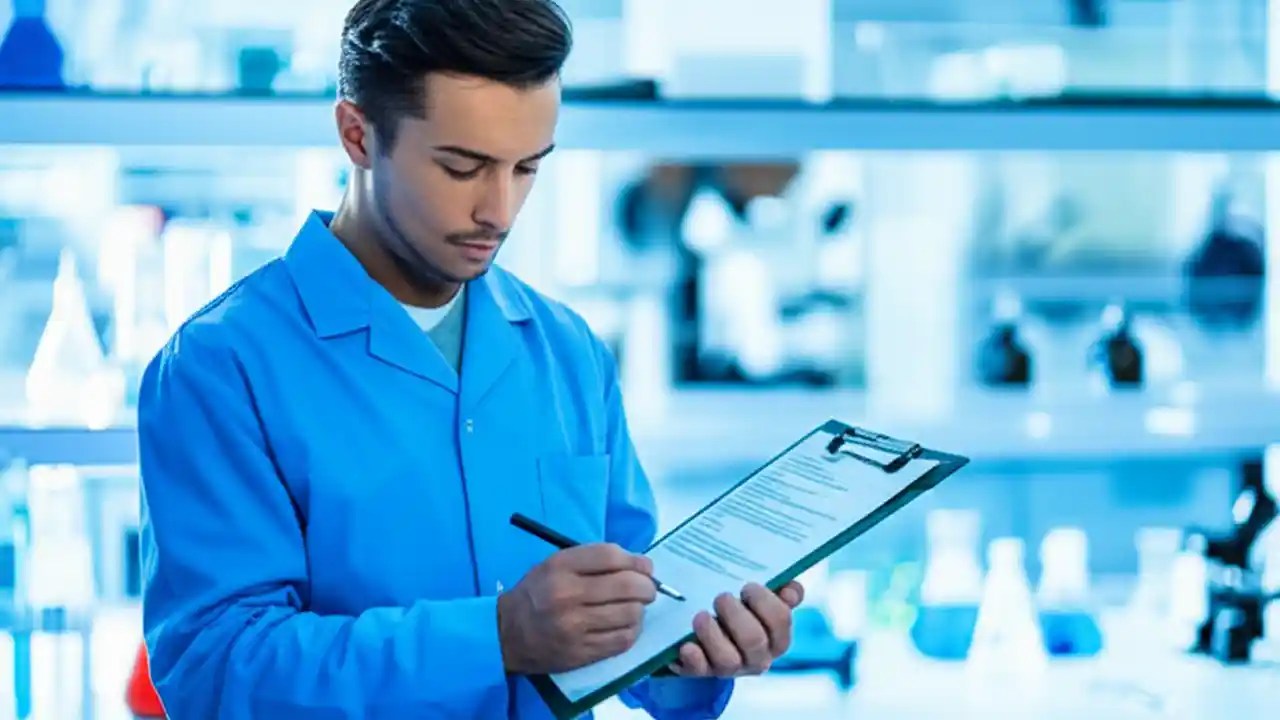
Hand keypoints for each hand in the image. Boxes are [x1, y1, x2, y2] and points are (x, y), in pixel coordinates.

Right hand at [498, 543, 656, 673]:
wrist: (507, 634)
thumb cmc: (536, 593)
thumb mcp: (555, 564)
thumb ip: (594, 560)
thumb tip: (641, 565)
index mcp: (560, 567)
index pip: (610, 556)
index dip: (635, 560)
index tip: (645, 567)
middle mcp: (567, 595)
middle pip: (627, 585)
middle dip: (647, 586)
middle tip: (648, 590)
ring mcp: (575, 627)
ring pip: (630, 614)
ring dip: (640, 609)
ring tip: (634, 607)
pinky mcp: (582, 653)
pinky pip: (623, 639)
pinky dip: (633, 630)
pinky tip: (626, 625)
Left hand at [668, 581, 804, 677]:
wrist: (705, 636)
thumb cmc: (739, 612)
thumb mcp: (760, 600)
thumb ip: (781, 590)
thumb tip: (790, 590)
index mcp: (777, 637)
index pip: (780, 619)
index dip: (764, 600)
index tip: (747, 587)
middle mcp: (758, 657)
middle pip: (754, 640)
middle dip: (736, 615)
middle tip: (721, 597)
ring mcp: (730, 668)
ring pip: (728, 660)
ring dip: (713, 635)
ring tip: (701, 616)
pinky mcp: (702, 672)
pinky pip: (699, 670)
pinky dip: (694, 658)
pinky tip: (687, 646)